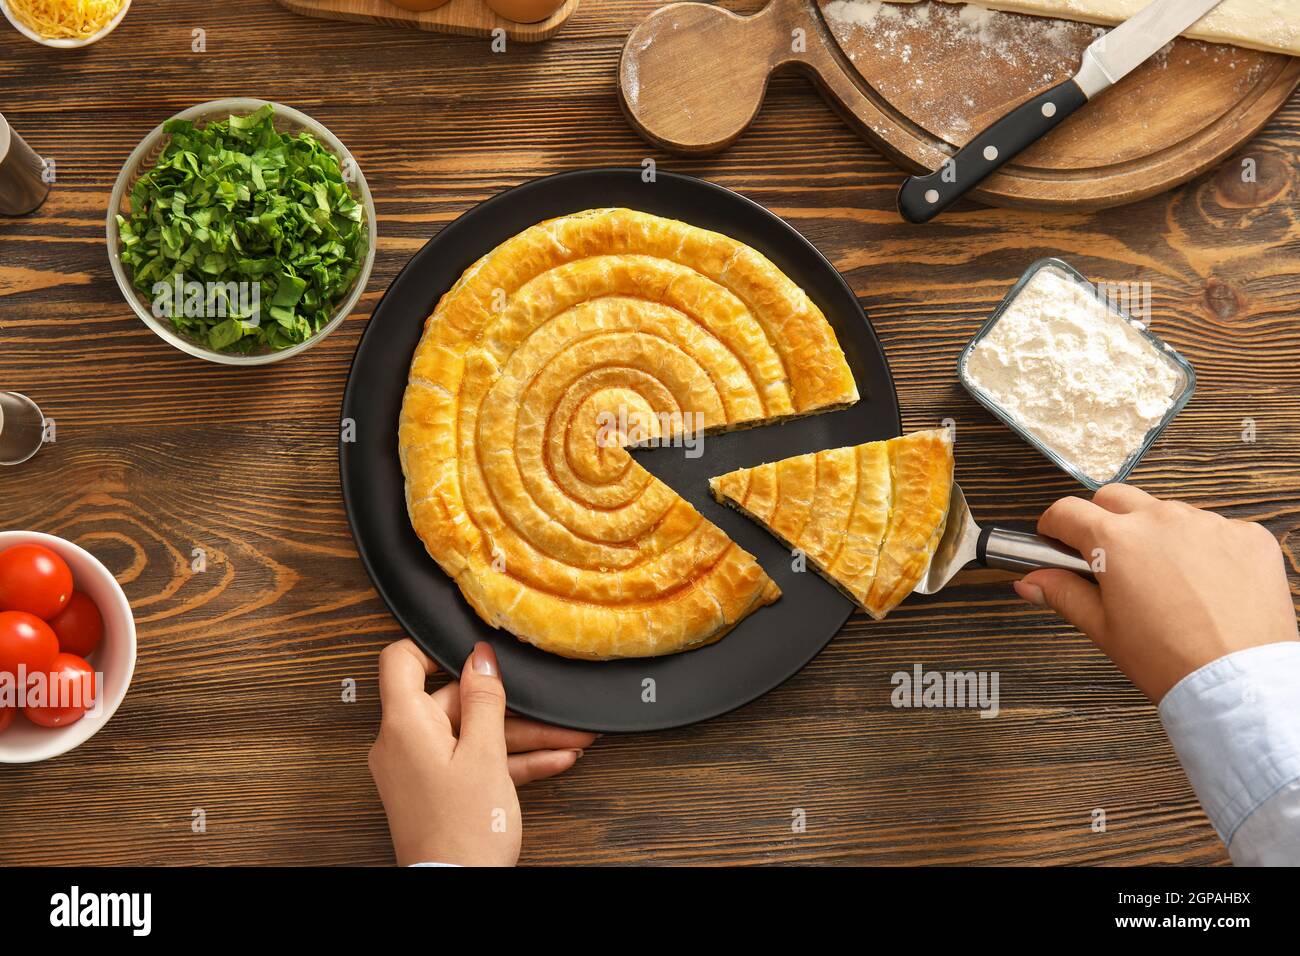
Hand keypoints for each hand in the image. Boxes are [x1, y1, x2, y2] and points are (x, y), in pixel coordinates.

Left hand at [368, 639, 596, 865]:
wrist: (458, 889)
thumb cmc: (464, 831)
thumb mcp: (486, 755)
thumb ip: (484, 699)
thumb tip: (480, 657)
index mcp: (405, 725)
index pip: (400, 662)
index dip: (434, 649)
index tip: (472, 652)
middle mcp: (404, 743)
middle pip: (454, 703)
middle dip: (510, 707)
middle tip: (551, 710)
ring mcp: (420, 768)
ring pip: (472, 735)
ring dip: (522, 737)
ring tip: (569, 739)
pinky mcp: (436, 789)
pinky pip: (473, 762)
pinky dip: (510, 761)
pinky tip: (554, 760)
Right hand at [1015, 484, 1297, 702]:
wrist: (1240, 683)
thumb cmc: (1172, 661)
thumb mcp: (1104, 630)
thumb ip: (1063, 594)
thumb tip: (1030, 581)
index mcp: (1116, 542)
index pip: (1067, 511)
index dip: (1054, 526)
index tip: (1056, 538)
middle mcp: (1161, 520)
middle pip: (1114, 498)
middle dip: (1102, 520)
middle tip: (1107, 559)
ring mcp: (1207, 523)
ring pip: (1166, 512)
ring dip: (1155, 534)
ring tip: (1164, 580)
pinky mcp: (1247, 535)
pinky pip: (1214, 528)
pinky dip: (1203, 548)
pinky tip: (1205, 584)